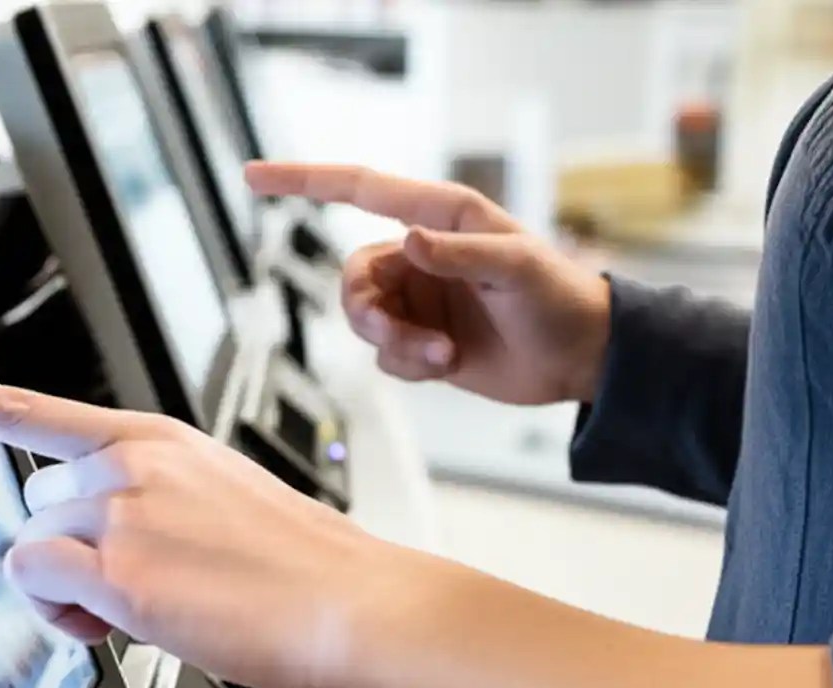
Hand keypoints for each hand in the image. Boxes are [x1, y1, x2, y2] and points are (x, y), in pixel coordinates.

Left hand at [0, 364, 410, 687]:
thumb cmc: (293, 553)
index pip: (30, 408)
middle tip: (117, 579)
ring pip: (30, 546)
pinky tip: (117, 620)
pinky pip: (41, 584)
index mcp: (152, 438)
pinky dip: (63, 613)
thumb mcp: (214, 490)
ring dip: (63, 586)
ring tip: (127, 605)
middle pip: (31, 501)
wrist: (347, 596)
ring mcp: (124, 514)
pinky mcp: (121, 572)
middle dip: (62, 546)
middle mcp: (129, 465)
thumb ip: (143, 491)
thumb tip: (89, 528)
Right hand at [246, 162, 610, 404]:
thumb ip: (461, 254)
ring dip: (395, 345)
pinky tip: (450, 363)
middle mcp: (419, 254)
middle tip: (401, 339)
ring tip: (442, 357)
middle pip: (352, 277)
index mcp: (439, 218)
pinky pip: (384, 356)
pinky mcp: (420, 341)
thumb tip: (407, 242)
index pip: (359, 189)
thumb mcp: (518, 269)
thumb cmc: (560, 299)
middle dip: (368, 314)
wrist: (580, 360)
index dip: (303, 180)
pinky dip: (409, 365)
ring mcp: (417, 300)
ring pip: (363, 321)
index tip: (252, 176)